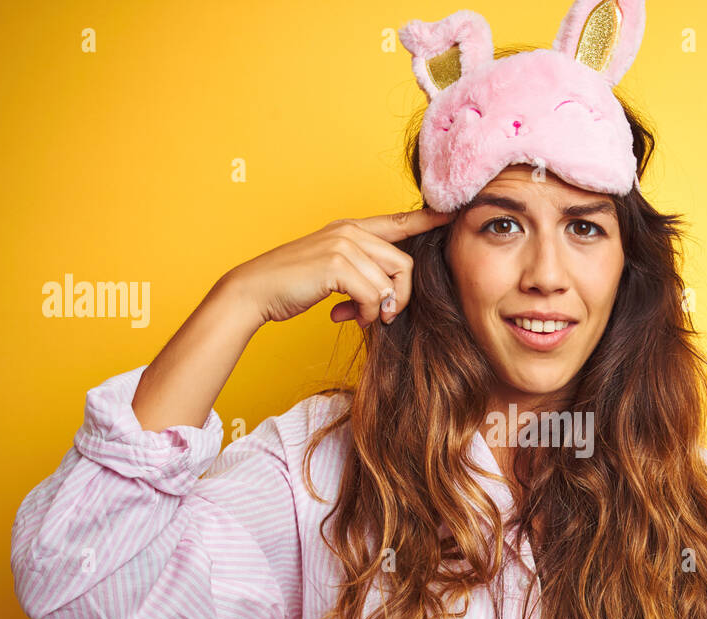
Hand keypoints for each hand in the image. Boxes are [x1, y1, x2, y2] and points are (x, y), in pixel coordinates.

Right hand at [225, 207, 453, 327]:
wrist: (255, 292)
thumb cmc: (292, 286)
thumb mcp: (332, 274)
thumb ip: (362, 277)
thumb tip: (387, 302)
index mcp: (350, 228)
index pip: (398, 220)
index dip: (427, 218)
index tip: (452, 212)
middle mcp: (350, 231)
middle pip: (404, 263)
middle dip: (400, 297)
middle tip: (379, 316)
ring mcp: (343, 245)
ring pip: (391, 281)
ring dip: (379, 309)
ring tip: (359, 317)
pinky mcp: (337, 264)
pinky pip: (374, 295)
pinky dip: (365, 314)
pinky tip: (345, 317)